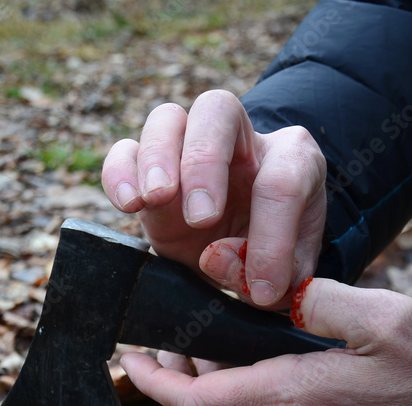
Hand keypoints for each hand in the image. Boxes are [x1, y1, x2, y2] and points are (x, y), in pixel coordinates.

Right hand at [102, 90, 327, 308]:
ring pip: (166, 118)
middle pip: (218, 111)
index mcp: (292, 159)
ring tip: (154, 200)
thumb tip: (215, 256)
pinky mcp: (148, 173)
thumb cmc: (277, 259)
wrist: (246, 258)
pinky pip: (124, 151)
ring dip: (156, 158)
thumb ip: (275, 272)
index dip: (272, 237)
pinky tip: (128, 203)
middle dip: (205, 162)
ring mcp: (187, 150)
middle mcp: (239, 140)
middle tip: (200, 218)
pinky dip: (119, 173)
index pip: (283, 181)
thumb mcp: (292, 275)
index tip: (261, 287)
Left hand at [118, 279, 411, 405]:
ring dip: (208, 399)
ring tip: (213, 352)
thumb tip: (264, 281)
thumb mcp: (384, 316)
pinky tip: (262, 377)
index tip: (130, 358)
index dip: (153, 379)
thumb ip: (315, 296)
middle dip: (173, 387)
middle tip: (169, 347)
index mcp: (292, 398)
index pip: (194, 399)